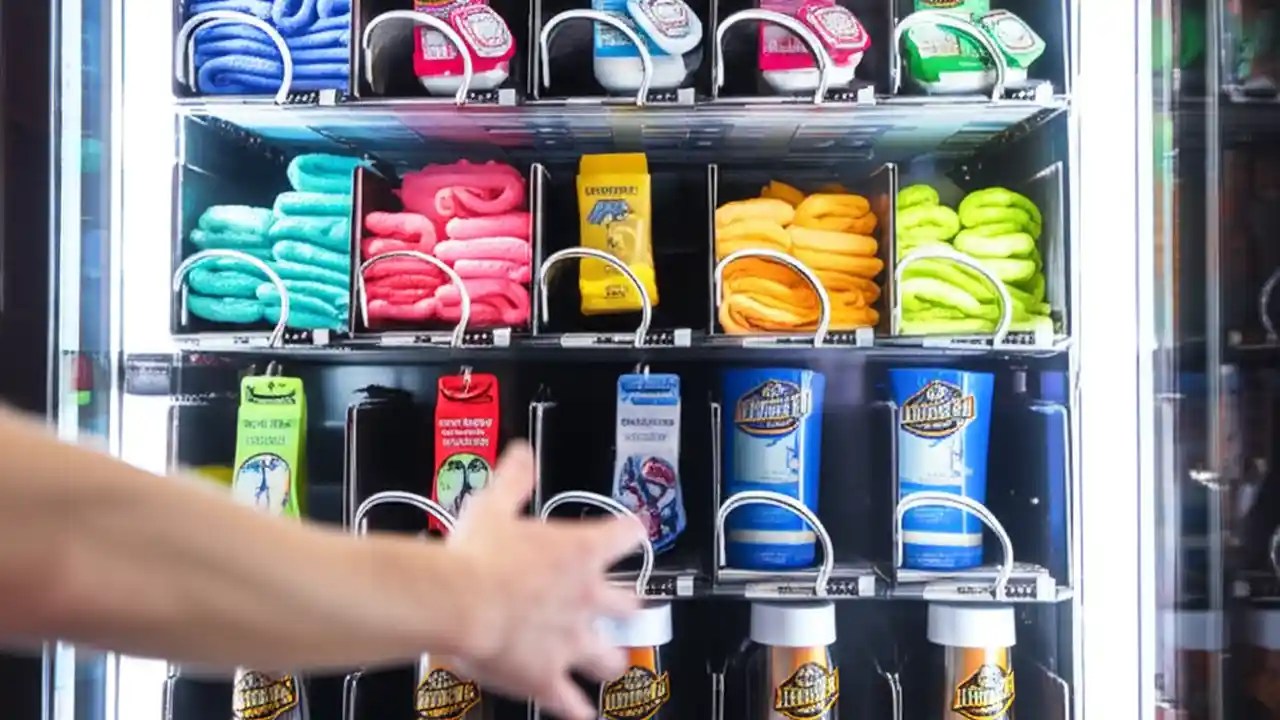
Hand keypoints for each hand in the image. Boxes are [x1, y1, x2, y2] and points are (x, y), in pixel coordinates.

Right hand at [446, 442, 644, 719]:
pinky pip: (573, 702)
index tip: (634, 531)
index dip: (631, 533)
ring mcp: (572, 641)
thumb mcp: (494, 505)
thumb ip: (514, 480)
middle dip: (627, 606)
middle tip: (625, 606)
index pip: (626, 536)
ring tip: (611, 661)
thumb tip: (521, 456)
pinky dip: (578, 709)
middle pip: (626, 604)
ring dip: (610, 658)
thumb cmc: (476, 557)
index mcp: (580, 552)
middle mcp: (586, 598)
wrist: (459, 603)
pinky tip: (583, 714)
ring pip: (609, 656)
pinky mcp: (549, 676)